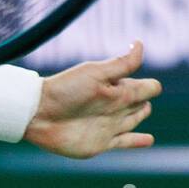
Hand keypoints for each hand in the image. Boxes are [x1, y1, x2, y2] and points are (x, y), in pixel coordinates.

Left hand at [23, 40, 162, 158]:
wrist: (38, 114)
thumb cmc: (64, 90)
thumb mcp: (95, 73)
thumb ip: (121, 64)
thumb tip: (140, 44)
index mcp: (116, 88)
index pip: (147, 87)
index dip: (150, 87)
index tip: (147, 87)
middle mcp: (114, 107)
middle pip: (141, 103)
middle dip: (144, 98)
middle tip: (142, 93)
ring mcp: (109, 126)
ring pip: (134, 120)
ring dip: (140, 114)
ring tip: (145, 108)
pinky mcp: (101, 143)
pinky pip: (125, 141)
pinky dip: (138, 140)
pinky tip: (149, 139)